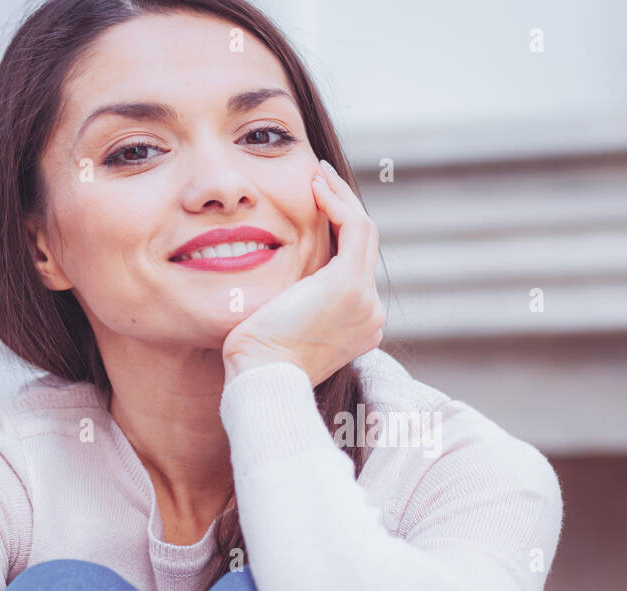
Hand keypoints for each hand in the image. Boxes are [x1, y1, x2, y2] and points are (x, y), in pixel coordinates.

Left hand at [222, 160, 384, 386]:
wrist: (262, 378)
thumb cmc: (256, 360)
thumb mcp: (278, 325)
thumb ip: (290, 301)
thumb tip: (275, 281)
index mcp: (357, 326)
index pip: (352, 266)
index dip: (336, 231)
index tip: (314, 204)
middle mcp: (371, 314)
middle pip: (362, 247)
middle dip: (342, 208)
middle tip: (318, 180)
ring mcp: (365, 301)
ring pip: (363, 232)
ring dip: (341, 199)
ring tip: (317, 175)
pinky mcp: (349, 285)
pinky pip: (355, 228)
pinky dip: (337, 203)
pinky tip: (314, 186)